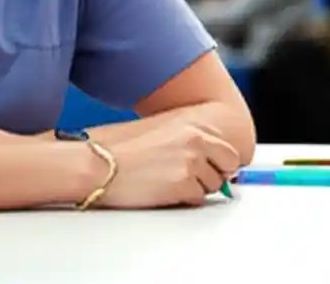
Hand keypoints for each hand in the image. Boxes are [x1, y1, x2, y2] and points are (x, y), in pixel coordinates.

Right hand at [94, 123, 240, 208]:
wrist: (99, 166)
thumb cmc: (123, 151)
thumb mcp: (163, 132)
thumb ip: (190, 141)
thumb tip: (212, 156)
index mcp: (194, 129)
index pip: (230, 151)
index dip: (222, 164)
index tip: (215, 170)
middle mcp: (197, 143)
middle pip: (228, 168)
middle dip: (215, 177)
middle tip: (194, 181)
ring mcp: (192, 164)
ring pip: (212, 186)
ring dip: (196, 189)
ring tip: (170, 183)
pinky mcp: (182, 184)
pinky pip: (197, 199)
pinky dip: (185, 199)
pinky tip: (165, 192)